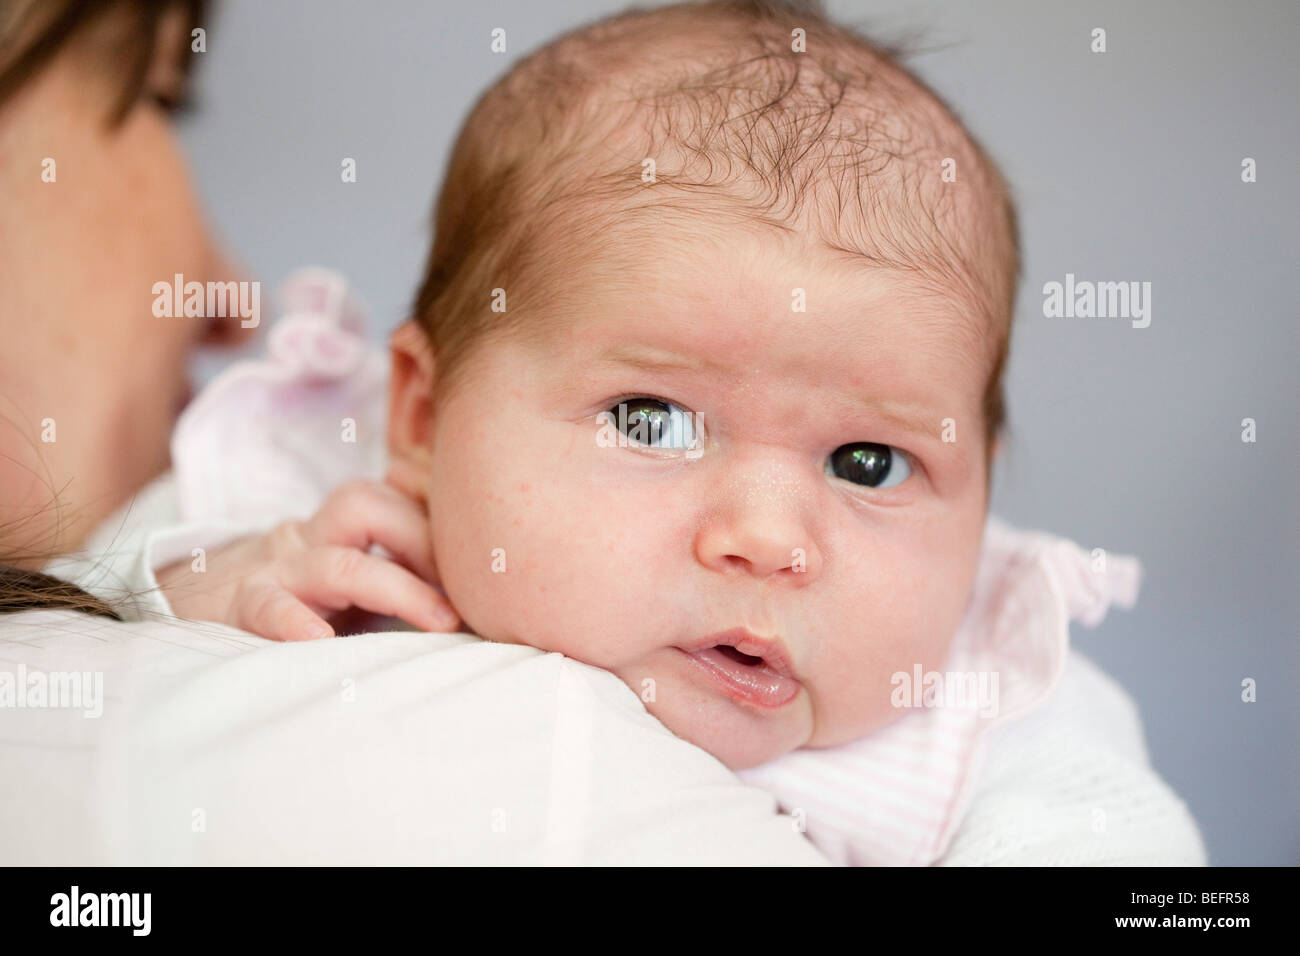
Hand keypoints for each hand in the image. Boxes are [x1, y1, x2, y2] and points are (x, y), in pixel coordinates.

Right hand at [157, 479, 459, 640]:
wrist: (191, 603)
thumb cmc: (301, 599)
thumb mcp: (355, 576)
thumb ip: (408, 570)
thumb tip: (489, 595)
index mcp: (345, 527)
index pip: (401, 498)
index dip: (446, 527)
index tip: (487, 573)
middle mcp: (313, 538)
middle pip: (370, 508)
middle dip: (428, 547)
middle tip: (467, 600)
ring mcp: (277, 570)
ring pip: (337, 560)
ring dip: (396, 588)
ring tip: (439, 623)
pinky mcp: (241, 607)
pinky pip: (266, 604)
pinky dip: (291, 620)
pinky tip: (318, 640)